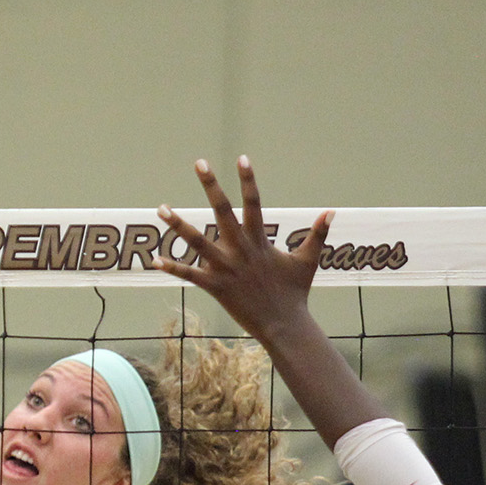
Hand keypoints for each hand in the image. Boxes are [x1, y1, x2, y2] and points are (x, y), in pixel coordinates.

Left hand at [152, 156, 330, 342]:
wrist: (285, 325)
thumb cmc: (295, 293)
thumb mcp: (308, 260)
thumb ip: (317, 235)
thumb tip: (331, 212)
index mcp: (259, 241)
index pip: (254, 203)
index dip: (248, 181)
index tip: (242, 159)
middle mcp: (241, 250)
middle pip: (223, 212)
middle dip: (211, 186)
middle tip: (200, 162)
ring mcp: (226, 268)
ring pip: (197, 242)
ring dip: (178, 225)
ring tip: (160, 208)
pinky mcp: (216, 286)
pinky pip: (189, 275)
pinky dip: (172, 268)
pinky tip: (154, 260)